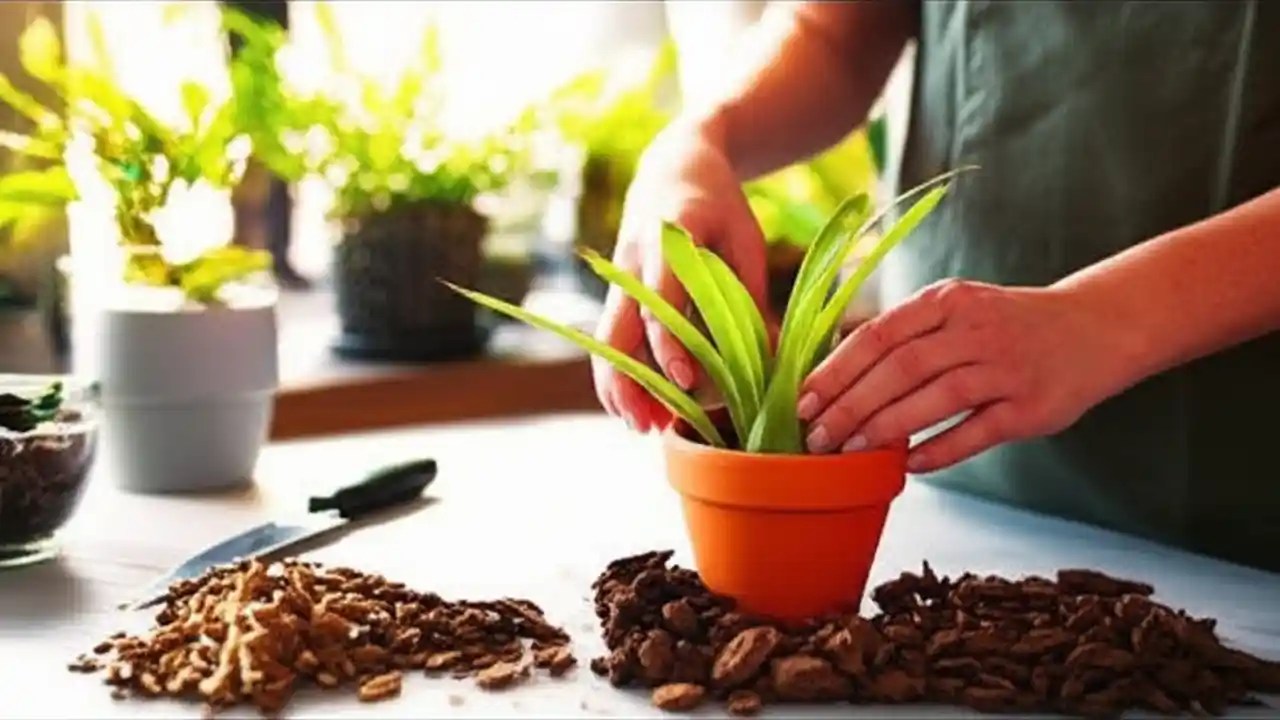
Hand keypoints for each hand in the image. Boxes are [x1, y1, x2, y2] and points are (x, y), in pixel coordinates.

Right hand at [592, 121, 769, 431]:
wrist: (673, 166)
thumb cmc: (718, 203)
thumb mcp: (745, 240)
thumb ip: (751, 297)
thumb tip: (770, 358)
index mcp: (668, 241)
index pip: (662, 303)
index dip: (670, 347)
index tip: (685, 383)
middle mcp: (633, 263)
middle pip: (618, 332)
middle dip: (629, 383)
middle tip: (648, 426)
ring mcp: (618, 279)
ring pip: (605, 342)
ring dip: (618, 387)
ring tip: (641, 427)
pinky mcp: (617, 292)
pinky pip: (609, 340)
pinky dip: (619, 374)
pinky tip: (635, 405)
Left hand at [796, 279, 1132, 471]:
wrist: (1094, 329)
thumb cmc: (1004, 325)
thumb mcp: (955, 308)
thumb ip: (904, 333)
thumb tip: (834, 370)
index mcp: (947, 300)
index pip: (879, 335)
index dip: (837, 370)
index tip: (803, 400)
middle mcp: (976, 329)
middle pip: (900, 367)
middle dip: (851, 405)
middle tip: (816, 436)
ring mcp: (1007, 367)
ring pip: (935, 398)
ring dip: (886, 428)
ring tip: (850, 451)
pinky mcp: (1032, 407)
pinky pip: (976, 433)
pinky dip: (939, 450)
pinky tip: (908, 465)